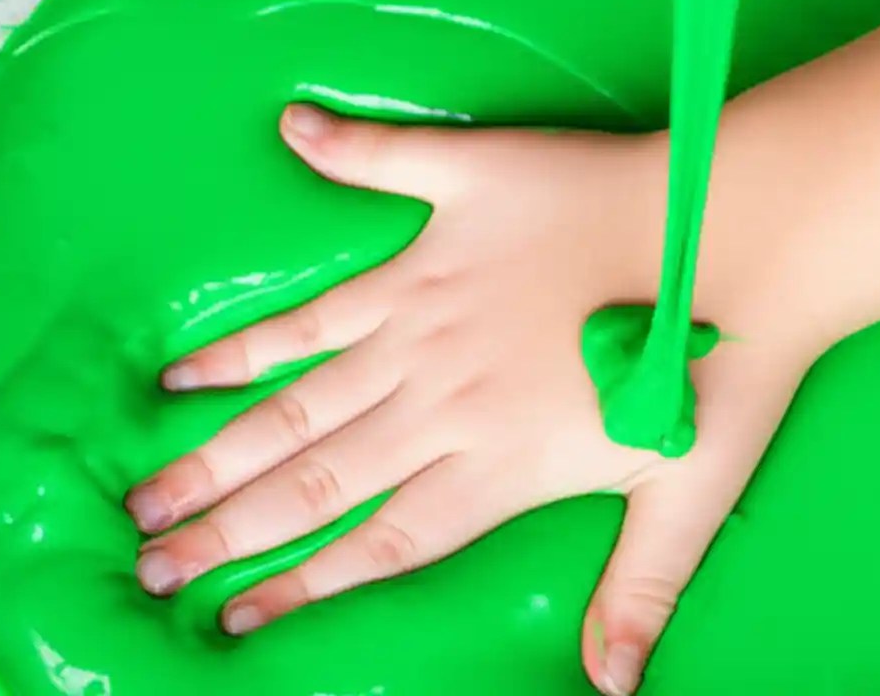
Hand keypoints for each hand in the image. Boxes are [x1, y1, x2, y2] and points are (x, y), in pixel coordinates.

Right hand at [125, 104, 822, 694]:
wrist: (732, 228)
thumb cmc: (720, 362)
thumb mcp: (687, 494)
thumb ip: (637, 590)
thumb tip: (611, 687)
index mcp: (497, 463)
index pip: (376, 541)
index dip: (298, 582)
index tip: (230, 617)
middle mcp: (443, 398)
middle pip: (310, 476)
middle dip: (223, 525)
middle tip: (150, 557)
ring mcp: (428, 317)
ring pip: (297, 398)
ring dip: (216, 445)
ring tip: (146, 486)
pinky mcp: (433, 239)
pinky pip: (326, 288)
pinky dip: (260, 319)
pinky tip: (191, 348)